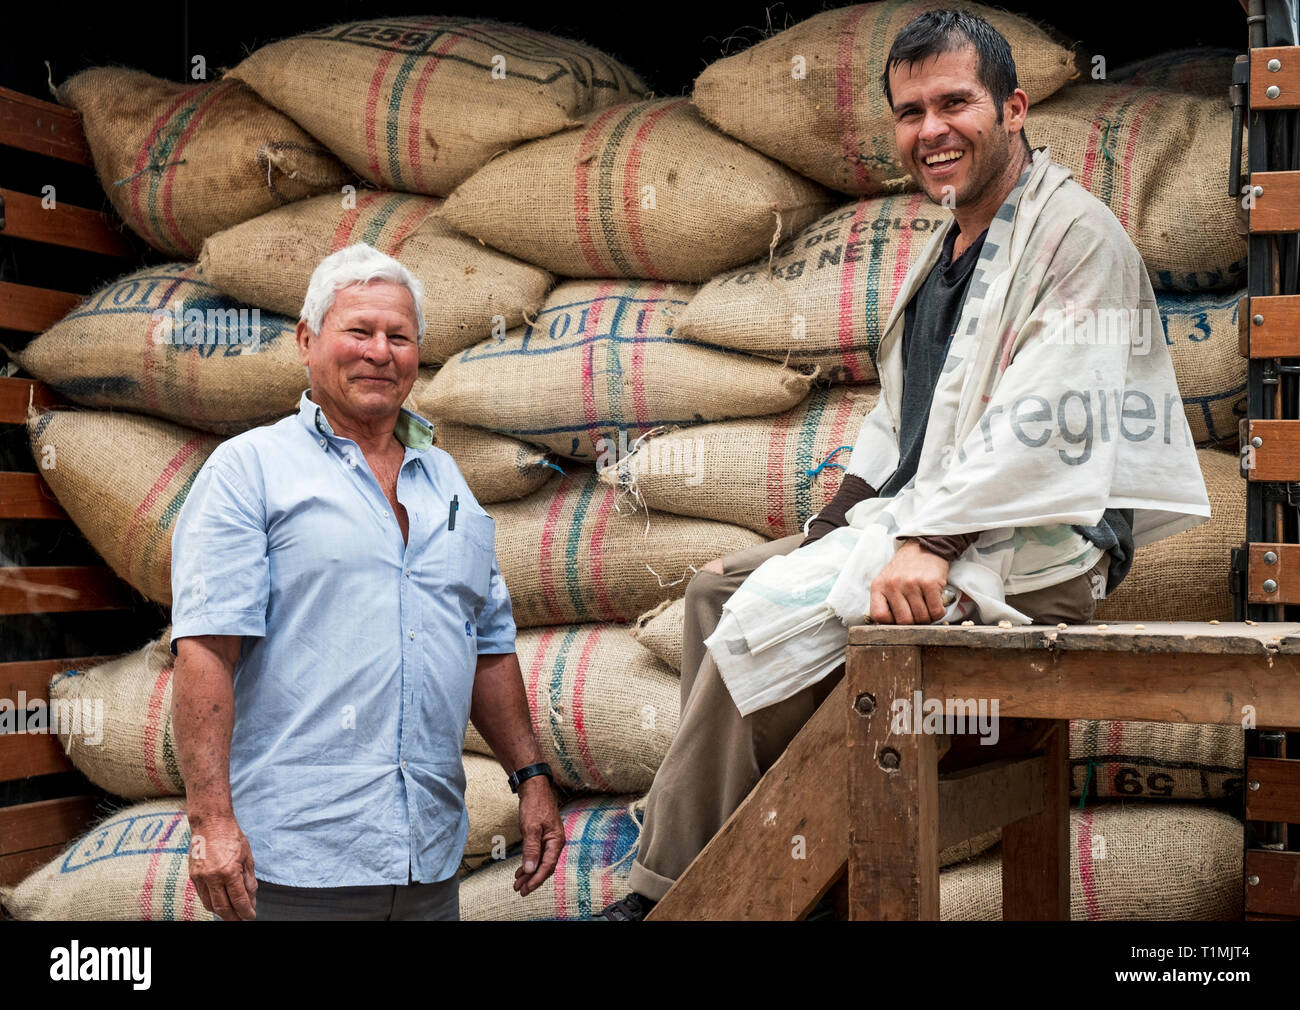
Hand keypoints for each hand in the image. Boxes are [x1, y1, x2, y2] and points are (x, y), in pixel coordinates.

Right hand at [187, 812, 257, 920]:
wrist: (210, 823)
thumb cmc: (232, 837)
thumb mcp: (247, 857)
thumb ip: (249, 880)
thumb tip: (251, 900)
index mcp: (229, 871)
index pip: (239, 900)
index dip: (245, 912)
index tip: (251, 916)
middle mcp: (213, 877)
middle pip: (222, 907)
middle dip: (233, 918)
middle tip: (241, 920)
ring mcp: (200, 877)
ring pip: (210, 904)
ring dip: (221, 912)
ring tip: (231, 913)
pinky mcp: (193, 876)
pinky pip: (202, 896)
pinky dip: (211, 902)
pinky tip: (220, 902)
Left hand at [513, 776, 564, 896]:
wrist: (535, 787)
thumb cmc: (534, 805)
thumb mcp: (531, 828)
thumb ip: (531, 849)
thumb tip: (531, 869)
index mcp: (556, 841)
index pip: (547, 866)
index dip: (536, 879)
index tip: (525, 889)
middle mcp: (555, 842)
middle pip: (545, 866)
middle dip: (532, 879)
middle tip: (519, 890)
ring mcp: (549, 839)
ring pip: (540, 862)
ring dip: (529, 873)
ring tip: (517, 883)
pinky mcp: (543, 836)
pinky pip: (537, 854)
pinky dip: (529, 863)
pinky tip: (521, 870)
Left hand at [869, 540, 949, 624]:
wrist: (923, 546)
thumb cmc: (904, 569)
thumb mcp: (886, 581)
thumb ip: (884, 601)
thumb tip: (885, 627)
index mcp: (879, 586)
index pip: (879, 616)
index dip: (890, 623)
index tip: (898, 620)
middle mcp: (893, 585)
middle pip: (904, 621)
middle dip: (913, 623)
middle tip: (917, 615)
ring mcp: (911, 583)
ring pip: (921, 618)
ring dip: (927, 618)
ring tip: (927, 607)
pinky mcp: (930, 583)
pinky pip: (936, 611)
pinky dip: (938, 613)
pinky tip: (936, 604)